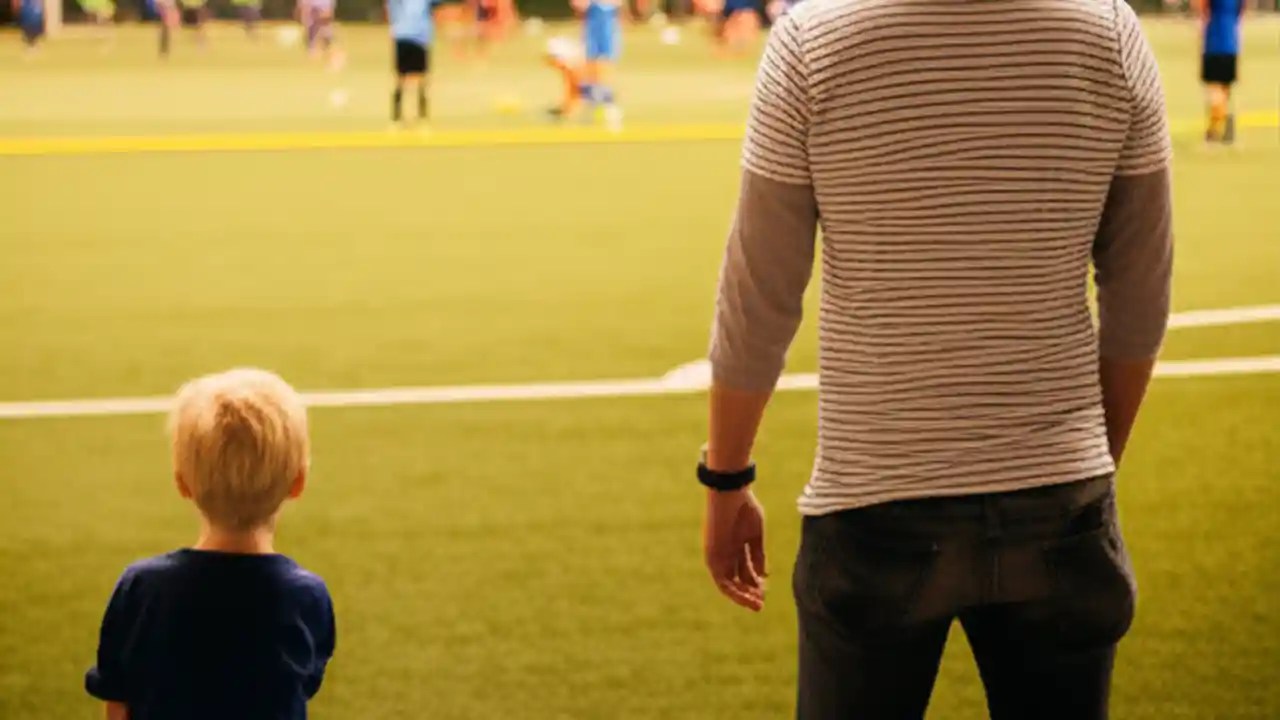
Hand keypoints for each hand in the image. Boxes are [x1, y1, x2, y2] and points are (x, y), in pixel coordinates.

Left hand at [703, 487, 766, 610]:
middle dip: (750, 592)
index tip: (766, 589)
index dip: (756, 582)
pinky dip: (734, 591)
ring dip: (742, 596)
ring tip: (757, 604)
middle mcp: (726, 553)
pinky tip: (749, 596)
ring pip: (729, 584)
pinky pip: (722, 581)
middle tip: (762, 603)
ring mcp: (718, 555)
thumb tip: (764, 575)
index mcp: (736, 546)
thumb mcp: (755, 535)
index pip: (745, 571)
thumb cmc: (745, 508)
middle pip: (737, 579)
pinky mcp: (712, 556)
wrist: (730, 493)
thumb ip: (758, 555)